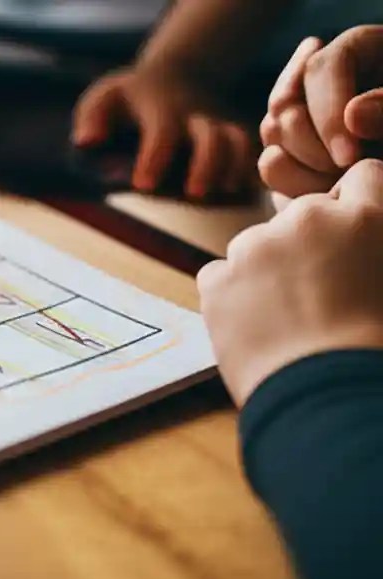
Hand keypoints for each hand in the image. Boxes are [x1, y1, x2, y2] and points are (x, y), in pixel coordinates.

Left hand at [73, 67, 252, 197]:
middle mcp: (195, 115)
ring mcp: (219, 123)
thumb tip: (85, 141)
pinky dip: (252, 169)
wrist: (178, 72)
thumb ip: (91, 117)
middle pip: (210, 136)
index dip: (153, 156)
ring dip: (234, 168)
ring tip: (226, 193)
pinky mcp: (234, 132)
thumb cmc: (130, 96)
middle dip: (206, 164)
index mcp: (160, 107)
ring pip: (238, 141)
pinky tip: (242, 193)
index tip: (142, 184)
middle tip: (194, 194)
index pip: (160, 131)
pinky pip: (250, 150)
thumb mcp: (105, 97)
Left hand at [197, 159, 382, 405]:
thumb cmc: (377, 347)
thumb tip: (353, 254)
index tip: (352, 237)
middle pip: (303, 212)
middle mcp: (308, 219)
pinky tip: (258, 326)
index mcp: (367, 217)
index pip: (362, 175)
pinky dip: (232, 296)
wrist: (328, 398)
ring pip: (256, 244)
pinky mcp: (216, 280)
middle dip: (309, 243)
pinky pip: (220, 275)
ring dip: (267, 269)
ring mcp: (255, 248)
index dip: (356, 206)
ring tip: (289, 318)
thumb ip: (373, 246)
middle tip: (321, 292)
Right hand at [259, 28, 382, 198]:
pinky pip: (272, 163)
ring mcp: (300, 110)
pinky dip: (295, 185)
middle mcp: (321, 77)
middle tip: (349, 174)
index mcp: (361, 50)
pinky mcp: (290, 146)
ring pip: (272, 132)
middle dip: (314, 147)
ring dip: (304, 168)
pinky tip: (328, 190)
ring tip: (343, 183)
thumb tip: (352, 115)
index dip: (329, 113)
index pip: (324, 68)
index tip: (348, 158)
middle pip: (287, 102)